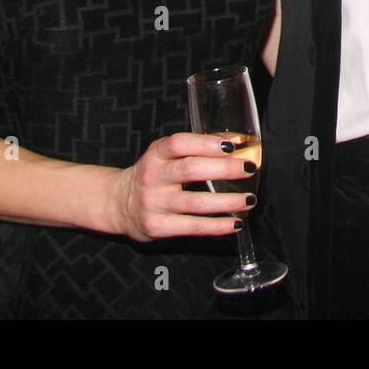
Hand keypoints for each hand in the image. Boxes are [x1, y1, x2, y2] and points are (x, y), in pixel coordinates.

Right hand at [108, 133, 256, 242]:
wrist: (118, 203)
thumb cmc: (154, 173)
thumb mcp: (166, 154)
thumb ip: (198, 146)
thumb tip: (239, 141)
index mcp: (156, 154)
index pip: (179, 143)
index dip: (206, 143)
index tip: (232, 145)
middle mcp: (153, 176)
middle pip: (191, 170)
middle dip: (224, 169)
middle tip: (249, 168)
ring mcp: (154, 203)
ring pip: (196, 202)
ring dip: (227, 201)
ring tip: (249, 200)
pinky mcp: (158, 226)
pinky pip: (193, 227)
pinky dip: (217, 225)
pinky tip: (236, 222)